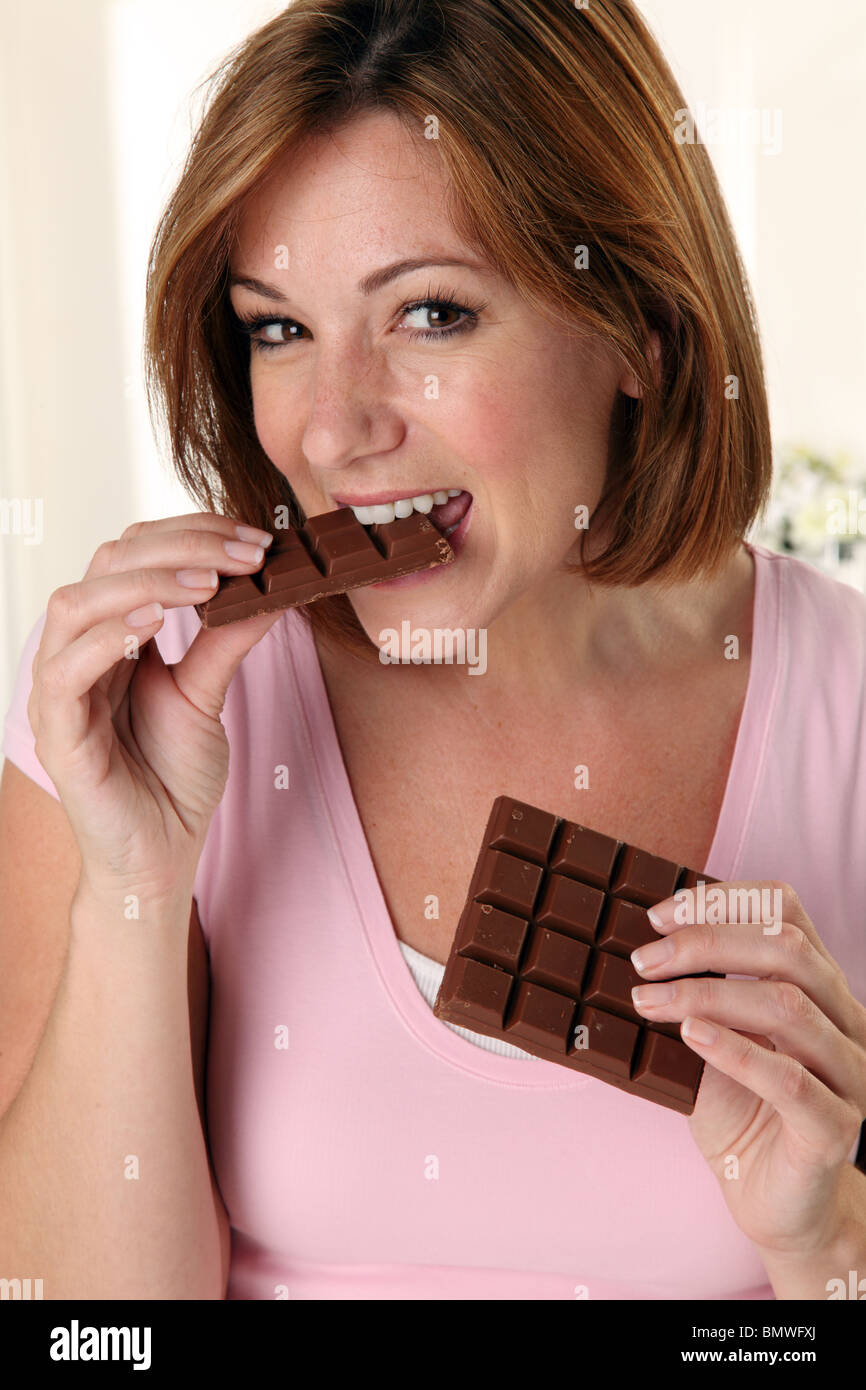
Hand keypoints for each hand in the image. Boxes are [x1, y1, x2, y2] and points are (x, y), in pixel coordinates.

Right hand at [29, 512, 282, 898]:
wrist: (160, 856)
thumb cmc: (174, 778)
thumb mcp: (208, 695)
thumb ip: (227, 639)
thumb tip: (271, 584)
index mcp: (112, 633)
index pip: (135, 555)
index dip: (192, 535)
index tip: (255, 540)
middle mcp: (79, 650)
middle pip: (106, 563)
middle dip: (181, 547)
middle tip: (246, 554)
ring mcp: (59, 689)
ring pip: (75, 604)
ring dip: (145, 583)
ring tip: (207, 584)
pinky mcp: (56, 733)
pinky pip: (64, 672)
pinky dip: (106, 638)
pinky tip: (154, 626)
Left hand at [628, 880, 865, 1259]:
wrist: (772, 1200)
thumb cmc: (739, 1111)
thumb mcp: (711, 1036)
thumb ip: (697, 992)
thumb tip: (638, 947)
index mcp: (819, 986)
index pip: (786, 911)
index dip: (722, 901)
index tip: (658, 914)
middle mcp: (844, 1020)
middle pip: (787, 949)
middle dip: (706, 943)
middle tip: (644, 959)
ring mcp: (848, 1073)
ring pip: (787, 1006)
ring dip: (705, 996)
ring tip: (648, 1000)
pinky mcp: (834, 1128)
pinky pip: (790, 1080)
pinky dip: (734, 1050)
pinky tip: (688, 1036)